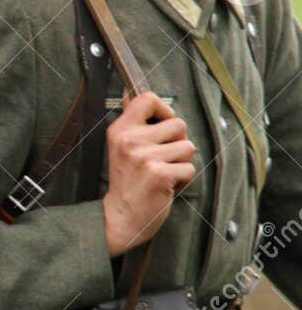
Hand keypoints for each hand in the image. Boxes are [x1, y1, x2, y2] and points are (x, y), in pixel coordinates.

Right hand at [101, 92, 196, 256]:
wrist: (120, 216)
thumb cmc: (126, 182)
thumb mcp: (120, 147)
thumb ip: (131, 122)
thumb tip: (131, 93)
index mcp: (120, 130)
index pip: (147, 99)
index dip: (164, 109)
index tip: (162, 123)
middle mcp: (130, 140)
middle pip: (178, 124)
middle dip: (177, 142)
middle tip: (161, 158)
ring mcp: (145, 157)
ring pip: (188, 147)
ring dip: (181, 163)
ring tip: (163, 173)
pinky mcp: (160, 174)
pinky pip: (189, 168)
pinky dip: (183, 179)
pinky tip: (166, 186)